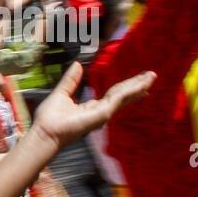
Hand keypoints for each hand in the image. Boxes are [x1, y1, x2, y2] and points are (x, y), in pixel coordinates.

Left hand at [30, 63, 153, 147]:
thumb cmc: (49, 118)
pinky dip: (131, 90)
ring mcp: (103, 113)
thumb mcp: (62, 93)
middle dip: (137, 86)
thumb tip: (77, 64)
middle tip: (152, 76)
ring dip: (138, 86)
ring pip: (124, 96)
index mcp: (92, 107)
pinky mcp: (102, 114)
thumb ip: (71, 80)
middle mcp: (100, 111)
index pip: (113, 95)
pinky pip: (119, 98)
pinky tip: (141, 84)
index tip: (138, 81)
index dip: (126, 87)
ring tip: (152, 77)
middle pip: (123, 95)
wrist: (45, 132)